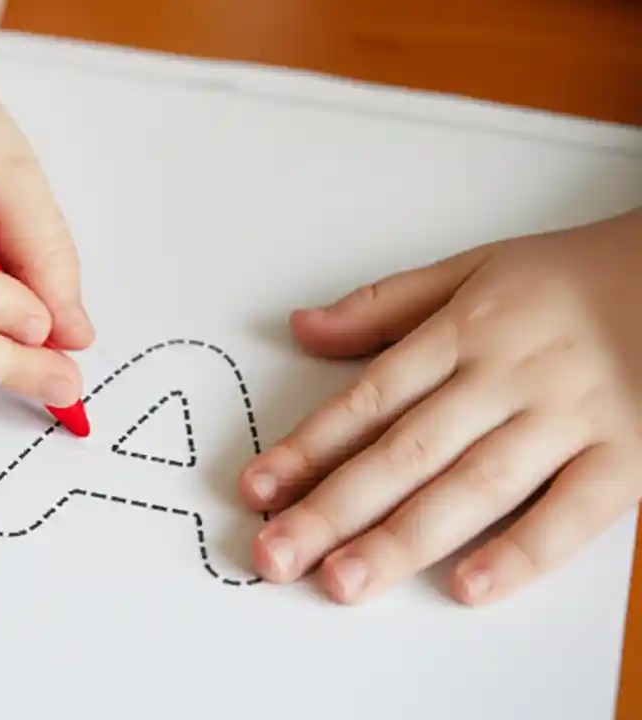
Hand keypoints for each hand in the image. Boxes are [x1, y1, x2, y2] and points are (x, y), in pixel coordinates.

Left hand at [239, 207, 641, 604]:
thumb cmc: (573, 278)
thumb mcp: (474, 268)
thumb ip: (383, 306)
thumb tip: (302, 329)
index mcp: (463, 333)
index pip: (370, 400)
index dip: (308, 447)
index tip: (258, 488)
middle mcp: (506, 378)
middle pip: (406, 451)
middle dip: (334, 508)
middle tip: (277, 554)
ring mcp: (568, 419)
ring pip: (474, 486)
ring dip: (404, 537)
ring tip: (344, 580)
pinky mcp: (628, 457)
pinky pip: (573, 511)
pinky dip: (523, 549)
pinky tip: (468, 585)